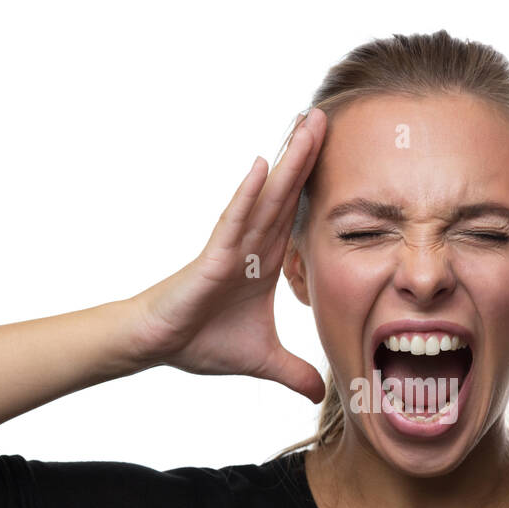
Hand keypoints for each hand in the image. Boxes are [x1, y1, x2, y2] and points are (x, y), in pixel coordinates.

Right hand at [130, 108, 327, 402]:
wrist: (161, 346)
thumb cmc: (203, 341)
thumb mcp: (264, 360)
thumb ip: (295, 373)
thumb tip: (321, 393)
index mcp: (267, 258)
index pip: (299, 213)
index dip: (320, 183)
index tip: (347, 154)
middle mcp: (252, 242)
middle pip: (286, 190)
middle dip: (309, 154)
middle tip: (330, 115)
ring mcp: (232, 243)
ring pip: (266, 195)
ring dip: (287, 160)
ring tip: (307, 124)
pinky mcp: (213, 255)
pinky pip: (235, 219)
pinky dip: (248, 193)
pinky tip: (263, 165)